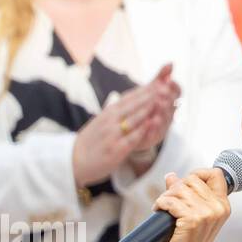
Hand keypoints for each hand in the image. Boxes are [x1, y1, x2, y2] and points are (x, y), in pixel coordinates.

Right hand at [73, 64, 180, 185]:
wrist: (73, 161)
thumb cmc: (90, 143)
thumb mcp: (102, 122)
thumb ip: (116, 113)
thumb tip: (131, 102)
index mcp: (108, 112)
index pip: (130, 97)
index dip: (146, 89)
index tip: (161, 80)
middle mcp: (110, 120)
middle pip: (134, 104)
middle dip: (152, 94)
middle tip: (167, 85)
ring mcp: (113, 134)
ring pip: (135, 118)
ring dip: (150, 108)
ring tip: (164, 100)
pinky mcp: (115, 149)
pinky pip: (132, 137)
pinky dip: (144, 129)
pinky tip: (154, 123)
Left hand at [154, 168, 230, 241]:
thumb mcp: (191, 215)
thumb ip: (184, 193)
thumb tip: (171, 176)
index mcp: (222, 205)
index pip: (215, 174)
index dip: (197, 173)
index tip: (185, 183)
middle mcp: (217, 208)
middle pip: (192, 179)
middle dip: (176, 188)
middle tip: (168, 201)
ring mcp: (206, 213)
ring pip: (179, 189)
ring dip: (166, 197)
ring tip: (163, 208)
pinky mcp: (192, 219)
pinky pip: (171, 201)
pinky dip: (161, 204)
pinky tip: (159, 211)